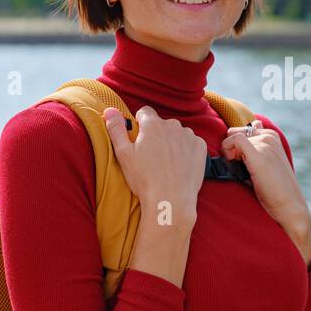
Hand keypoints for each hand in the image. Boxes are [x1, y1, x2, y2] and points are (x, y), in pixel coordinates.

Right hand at [103, 106, 204, 224]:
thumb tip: (110, 110)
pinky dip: (186, 151)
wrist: (171, 199)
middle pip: (162, 124)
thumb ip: (116, 129)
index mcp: (152, 124)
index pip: (145, 113)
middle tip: (152, 157)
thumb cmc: (144, 179)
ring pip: (177, 134)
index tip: (139, 139)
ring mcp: (189, 136)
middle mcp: (173, 125)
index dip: (140, 125)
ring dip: (172, 142)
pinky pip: (191, 143)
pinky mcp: (200, 147)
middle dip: (157, 135)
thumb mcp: (123, 154)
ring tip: (166, 164)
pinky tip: (179, 165)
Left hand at [221, 120, 310, 263]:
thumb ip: (252, 150)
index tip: (237, 160)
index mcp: (271, 136)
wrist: (288, 206)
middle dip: (231, 147)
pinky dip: (227, 150)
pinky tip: (231, 165)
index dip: (235, 143)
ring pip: (233, 136)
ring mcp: (265, 144)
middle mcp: (269, 136)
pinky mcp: (260, 155)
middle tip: (235, 166)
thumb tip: (234, 145)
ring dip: (229, 152)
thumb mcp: (263, 164)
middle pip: (236, 131)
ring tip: (237, 170)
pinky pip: (235, 140)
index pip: (243, 129)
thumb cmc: (274, 190)